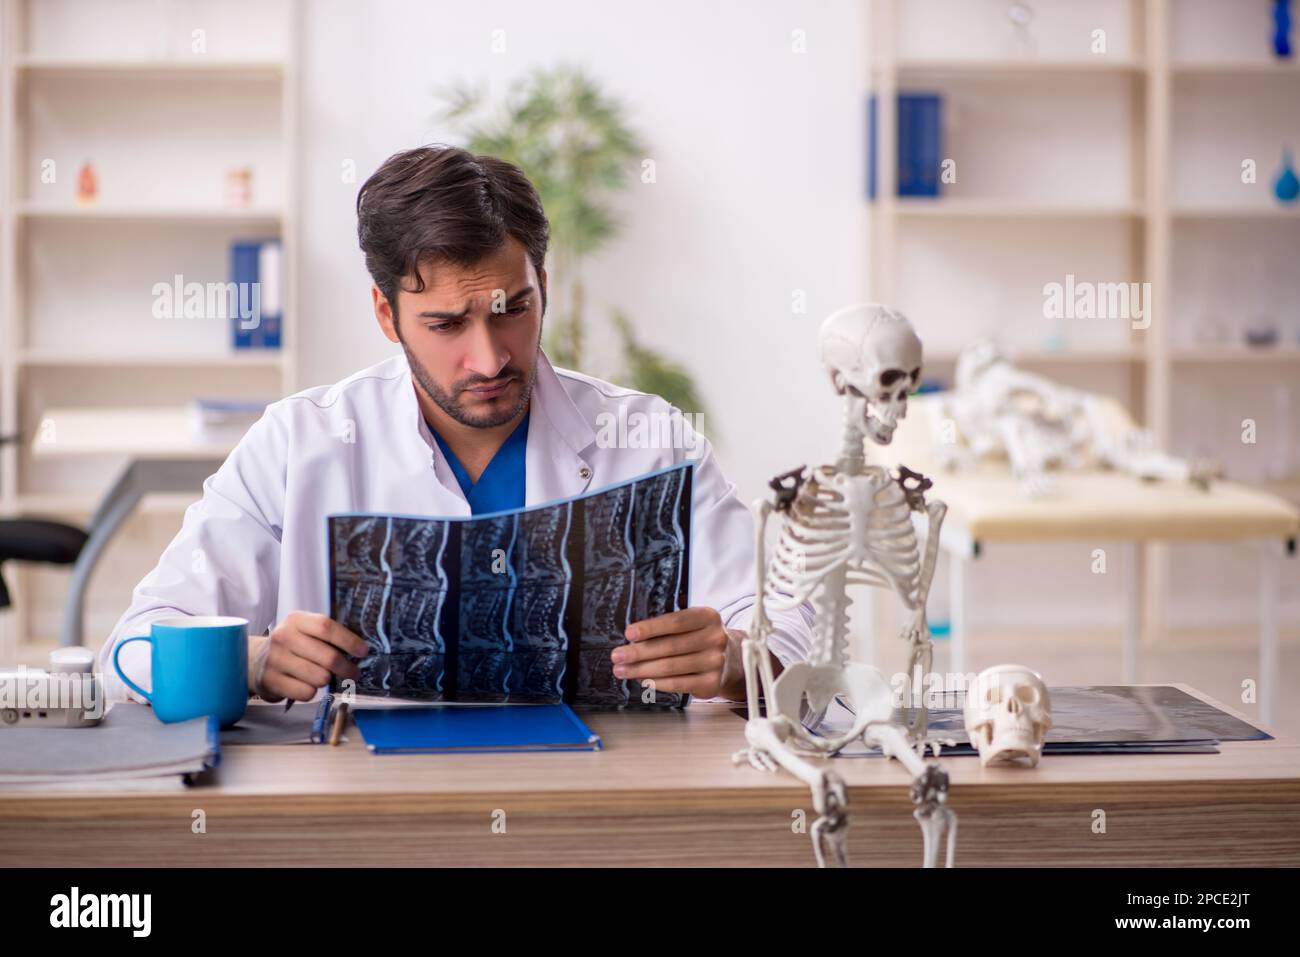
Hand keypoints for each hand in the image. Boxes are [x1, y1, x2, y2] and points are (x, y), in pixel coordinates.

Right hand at [255, 611, 367, 702]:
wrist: (254, 659)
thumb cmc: (291, 644)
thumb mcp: (305, 630)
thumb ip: (327, 635)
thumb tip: (360, 649)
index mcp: (296, 620)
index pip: (326, 627)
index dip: (349, 640)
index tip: (363, 651)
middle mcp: (284, 637)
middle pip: (328, 657)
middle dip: (347, 668)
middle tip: (354, 673)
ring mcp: (276, 660)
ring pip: (319, 677)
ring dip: (327, 680)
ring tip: (324, 676)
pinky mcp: (271, 681)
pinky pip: (306, 692)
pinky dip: (312, 692)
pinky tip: (307, 685)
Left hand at [611, 606, 742, 700]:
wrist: (732, 659)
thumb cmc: (700, 638)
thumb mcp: (691, 624)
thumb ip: (668, 627)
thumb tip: (632, 639)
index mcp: (708, 617)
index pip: (676, 621)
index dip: (651, 628)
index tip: (629, 633)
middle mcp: (715, 638)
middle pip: (670, 646)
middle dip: (639, 652)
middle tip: (617, 656)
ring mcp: (715, 662)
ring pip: (671, 667)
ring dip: (642, 670)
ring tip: (623, 670)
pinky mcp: (712, 683)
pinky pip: (678, 684)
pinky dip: (657, 683)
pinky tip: (642, 680)